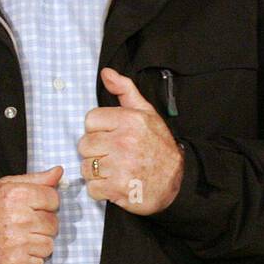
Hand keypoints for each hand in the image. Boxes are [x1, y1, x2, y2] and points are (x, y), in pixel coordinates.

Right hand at [0, 166, 61, 263]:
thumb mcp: (2, 187)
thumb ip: (33, 180)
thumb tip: (59, 172)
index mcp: (17, 195)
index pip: (53, 199)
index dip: (44, 204)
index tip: (32, 208)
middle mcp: (19, 218)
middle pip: (53, 224)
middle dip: (41, 226)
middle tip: (21, 226)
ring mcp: (18, 243)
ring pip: (48, 246)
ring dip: (36, 246)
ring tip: (17, 241)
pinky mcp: (16, 263)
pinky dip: (28, 263)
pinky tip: (15, 254)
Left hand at [78, 67, 183, 214]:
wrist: (178, 182)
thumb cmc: (158, 146)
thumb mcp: (146, 113)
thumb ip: (125, 91)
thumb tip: (106, 73)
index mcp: (130, 120)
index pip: (90, 120)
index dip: (98, 130)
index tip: (111, 136)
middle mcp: (125, 142)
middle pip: (84, 144)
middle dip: (96, 152)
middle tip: (113, 155)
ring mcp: (121, 166)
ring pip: (86, 167)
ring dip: (97, 172)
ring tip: (115, 170)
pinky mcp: (118, 188)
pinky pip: (92, 188)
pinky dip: (100, 190)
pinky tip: (115, 184)